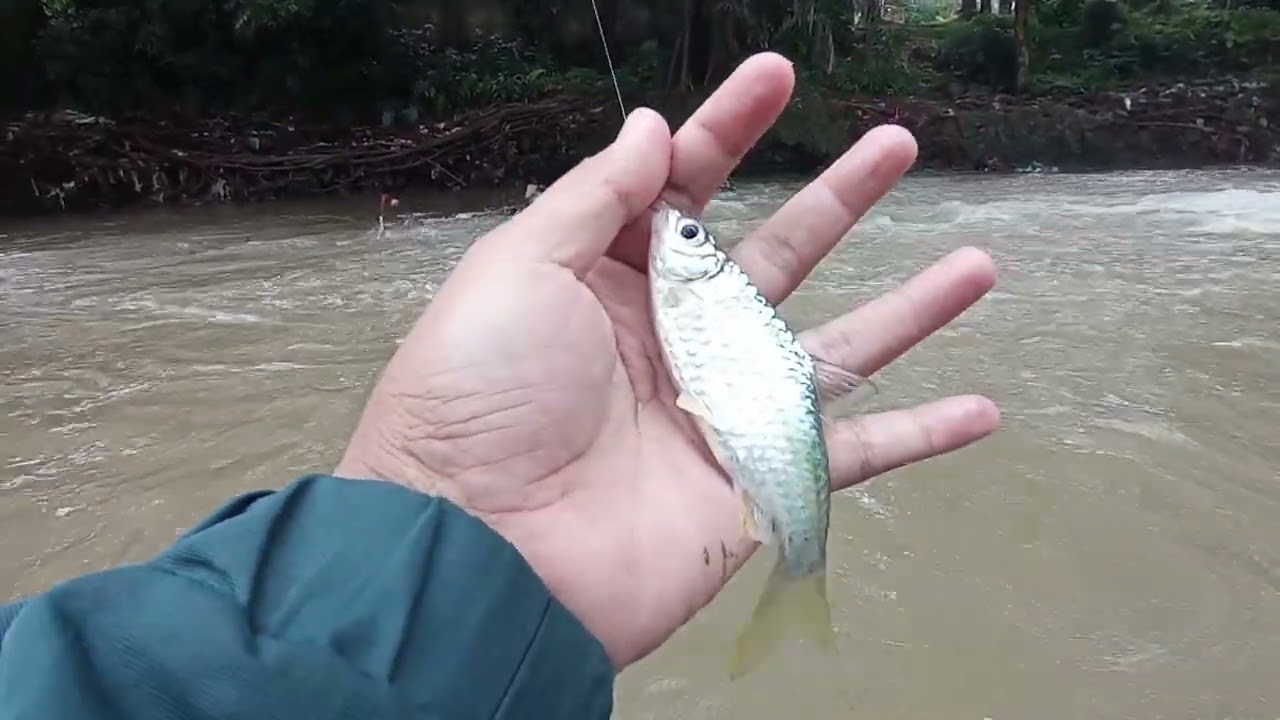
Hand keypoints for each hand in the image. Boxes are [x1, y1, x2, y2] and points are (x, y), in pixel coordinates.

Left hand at [336, 52, 999, 669]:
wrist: (484, 550)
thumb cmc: (479, 397)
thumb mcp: (518, 271)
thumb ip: (594, 197)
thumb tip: (654, 128)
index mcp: (611, 282)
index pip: (685, 188)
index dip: (729, 127)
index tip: (777, 75)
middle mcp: (677, 340)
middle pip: (778, 254)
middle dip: (839, 198)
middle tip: (897, 144)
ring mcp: (726, 410)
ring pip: (839, 348)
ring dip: (912, 309)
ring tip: (980, 265)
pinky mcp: (759, 480)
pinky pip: (856, 455)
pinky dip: (921, 438)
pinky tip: (983, 410)